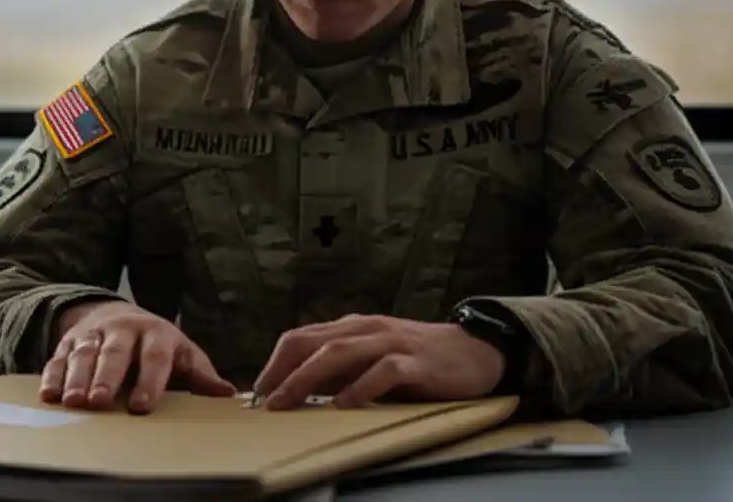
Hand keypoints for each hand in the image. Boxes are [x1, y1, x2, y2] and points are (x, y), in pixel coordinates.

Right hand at [39, 300, 235, 413]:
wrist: (117, 314)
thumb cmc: (157, 345)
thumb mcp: (182, 354)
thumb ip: (200, 375)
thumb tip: (228, 394)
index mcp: (156, 334)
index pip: (154, 356)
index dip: (149, 380)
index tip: (141, 405)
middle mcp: (123, 331)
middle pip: (114, 353)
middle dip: (106, 377)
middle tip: (98, 402)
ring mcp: (94, 335)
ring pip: (84, 354)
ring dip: (77, 378)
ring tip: (73, 402)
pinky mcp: (69, 343)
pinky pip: (58, 358)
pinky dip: (53, 375)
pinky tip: (49, 395)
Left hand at [253, 314, 505, 409]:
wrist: (474, 350)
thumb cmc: (418, 359)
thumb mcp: (372, 359)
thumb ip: (341, 369)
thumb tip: (300, 391)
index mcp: (352, 328)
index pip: (301, 337)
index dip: (275, 363)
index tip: (258, 392)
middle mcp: (366, 329)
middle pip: (312, 343)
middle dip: (282, 372)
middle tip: (264, 401)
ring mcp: (390, 342)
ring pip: (339, 353)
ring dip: (307, 379)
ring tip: (287, 402)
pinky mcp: (415, 361)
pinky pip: (383, 371)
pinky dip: (361, 387)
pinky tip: (344, 405)